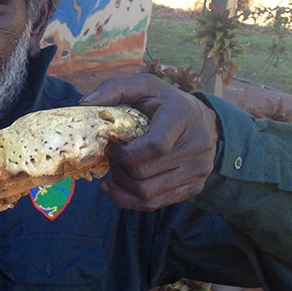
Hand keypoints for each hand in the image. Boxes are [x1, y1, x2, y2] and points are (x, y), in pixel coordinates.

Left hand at [81, 73, 218, 210]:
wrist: (206, 122)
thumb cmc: (167, 103)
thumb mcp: (144, 86)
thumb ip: (114, 88)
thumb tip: (85, 103)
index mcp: (182, 116)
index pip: (154, 147)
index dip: (125, 152)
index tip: (113, 145)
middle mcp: (196, 146)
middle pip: (144, 173)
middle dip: (119, 168)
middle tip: (112, 157)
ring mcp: (197, 170)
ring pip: (147, 194)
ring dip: (122, 185)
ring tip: (117, 169)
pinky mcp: (194, 187)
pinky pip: (155, 204)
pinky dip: (130, 200)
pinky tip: (117, 187)